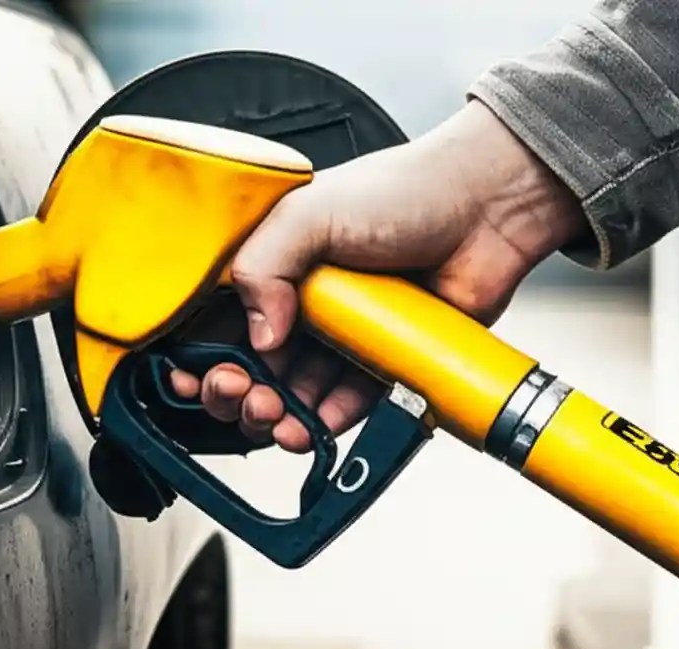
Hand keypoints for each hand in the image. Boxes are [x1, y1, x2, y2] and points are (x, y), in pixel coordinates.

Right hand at [171, 100, 586, 451]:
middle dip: (239, 392)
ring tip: (278, 421)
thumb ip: (264, 264)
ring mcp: (344, 335)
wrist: (484, 209)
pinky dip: (327, 421)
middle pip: (255, 365)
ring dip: (280, 416)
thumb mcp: (311, 212)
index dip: (202, 352)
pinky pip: (349, 404)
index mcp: (277, 263)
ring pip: (297, 393)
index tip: (193, 376)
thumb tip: (257, 335)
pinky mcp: (384, 362)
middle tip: (243, 398)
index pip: (220, 318)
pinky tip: (313, 425)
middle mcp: (305, 302)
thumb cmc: (404, 192)